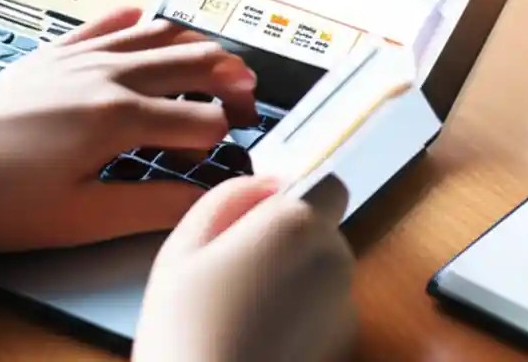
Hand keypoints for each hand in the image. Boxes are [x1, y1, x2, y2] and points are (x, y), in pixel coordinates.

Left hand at [0, 7, 258, 252]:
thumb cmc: (1, 202)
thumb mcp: (86, 218)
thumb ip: (156, 205)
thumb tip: (206, 199)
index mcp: (119, 117)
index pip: (201, 119)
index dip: (225, 138)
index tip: (230, 155)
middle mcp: (105, 76)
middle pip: (192, 62)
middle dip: (231, 80)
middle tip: (247, 100)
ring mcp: (78, 58)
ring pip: (157, 33)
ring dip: (196, 44)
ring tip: (217, 63)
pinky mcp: (52, 55)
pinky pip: (105, 23)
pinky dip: (135, 20)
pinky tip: (147, 21)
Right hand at [134, 175, 355, 361]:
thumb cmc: (187, 335)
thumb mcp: (182, 250)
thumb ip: (230, 197)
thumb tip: (267, 183)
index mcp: (297, 226)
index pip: (326, 185)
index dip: (294, 200)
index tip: (259, 223)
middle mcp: (334, 260)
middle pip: (321, 232)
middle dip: (286, 244)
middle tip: (235, 275)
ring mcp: (345, 307)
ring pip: (321, 275)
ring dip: (292, 283)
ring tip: (241, 313)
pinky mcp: (345, 344)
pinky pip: (323, 315)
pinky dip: (299, 320)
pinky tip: (259, 337)